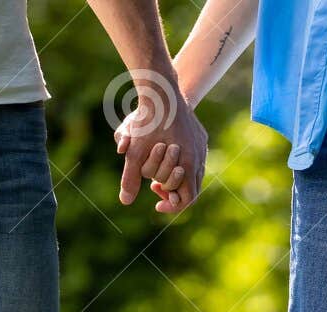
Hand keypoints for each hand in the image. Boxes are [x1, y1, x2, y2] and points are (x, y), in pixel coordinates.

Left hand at [113, 77, 205, 214]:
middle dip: (172, 191)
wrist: (161, 90)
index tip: (156, 204)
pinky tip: (166, 156)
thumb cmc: (148, 121)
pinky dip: (182, 163)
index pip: (187, 199)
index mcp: (188, 164)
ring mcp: (202, 145)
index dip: (171, 206)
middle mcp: (199, 156)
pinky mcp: (200, 135)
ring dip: (177, 177)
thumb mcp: (135, 152)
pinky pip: (195, 156)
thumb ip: (130, 178)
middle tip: (153, 186)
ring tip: (157, 173)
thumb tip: (125, 201)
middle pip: (192, 188)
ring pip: (194, 172)